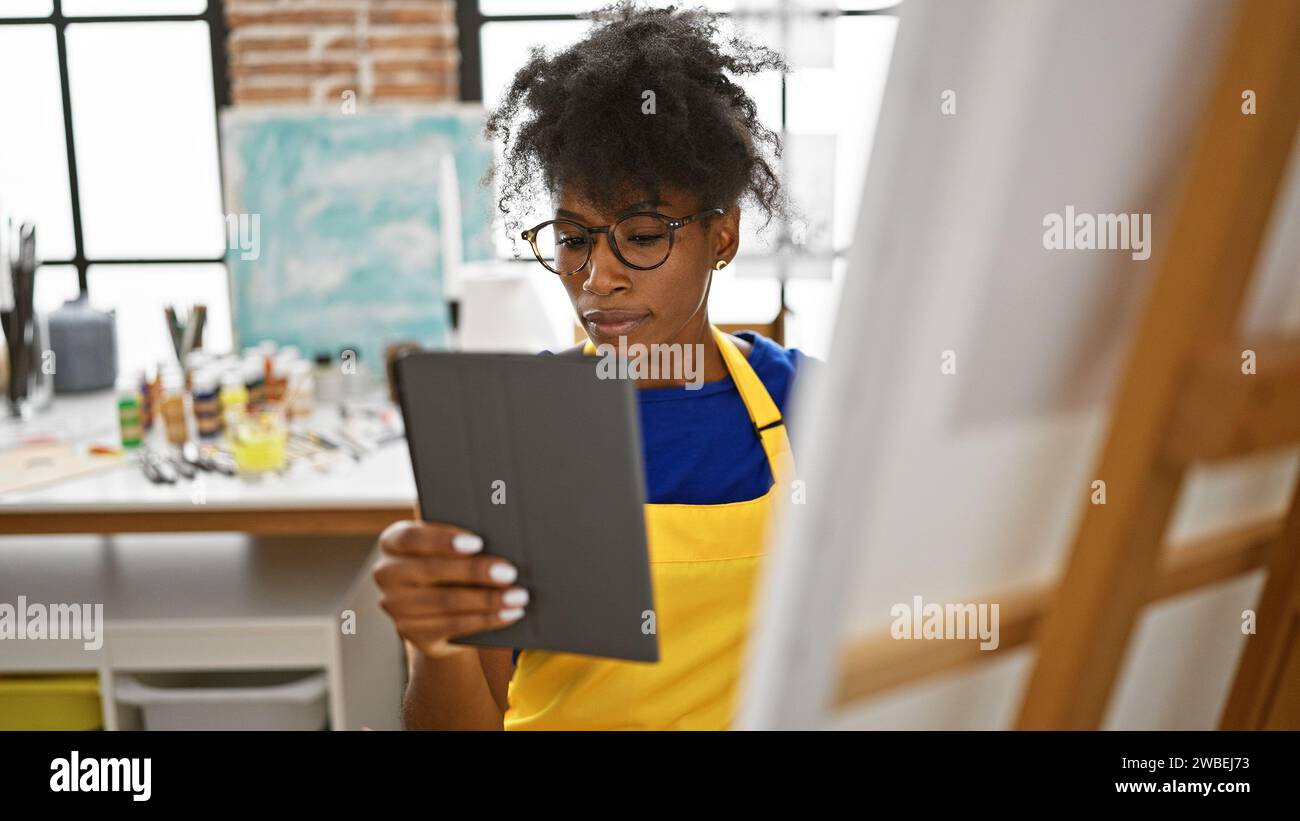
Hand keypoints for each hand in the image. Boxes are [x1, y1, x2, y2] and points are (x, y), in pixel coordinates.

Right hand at [373, 520, 526, 658]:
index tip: (478, 543)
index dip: (443, 540)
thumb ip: (461, 538)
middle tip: (509, 572)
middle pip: (432, 571)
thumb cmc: (450, 562)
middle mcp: (387, 574)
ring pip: (446, 601)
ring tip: (519, 596)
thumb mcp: (448, 547)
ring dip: (488, 600)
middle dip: (475, 571)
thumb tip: (500, 530)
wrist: (438, 608)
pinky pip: (454, 625)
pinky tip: (510, 613)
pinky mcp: (414, 633)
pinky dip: (487, 619)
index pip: (412, 537)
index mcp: (392, 541)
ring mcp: (396, 607)